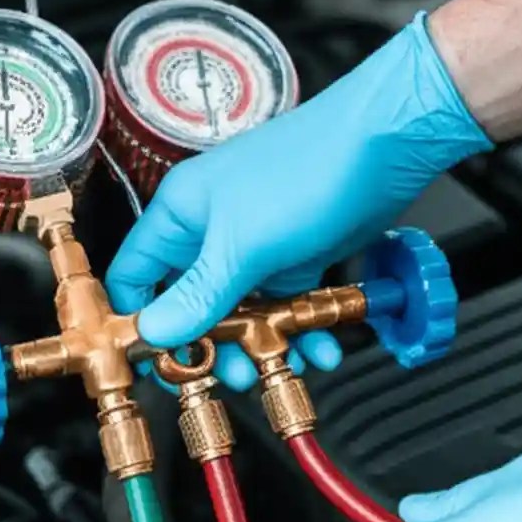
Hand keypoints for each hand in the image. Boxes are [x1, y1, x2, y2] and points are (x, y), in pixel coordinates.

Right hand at [105, 12, 490, 389]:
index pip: (136, 275)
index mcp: (182, 214)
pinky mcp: (299, 256)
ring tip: (280, 368)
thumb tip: (154, 333)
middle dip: (214, 345)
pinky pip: (287, 305)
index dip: (140, 321)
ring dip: (262, 345)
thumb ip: (200, 292)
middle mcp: (214, 230)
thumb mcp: (245, 244)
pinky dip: (300, 330)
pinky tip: (320, 349)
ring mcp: (258, 245)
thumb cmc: (307, 172)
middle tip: (234, 375)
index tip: (159, 364)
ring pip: (245, 311)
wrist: (385, 146)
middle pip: (194, 303)